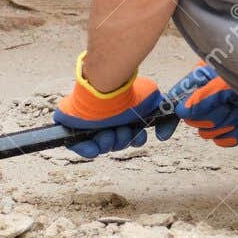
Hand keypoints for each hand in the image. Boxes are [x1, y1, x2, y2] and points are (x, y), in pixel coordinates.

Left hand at [54, 51, 175, 158]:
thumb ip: (165, 119)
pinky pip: (78, 146)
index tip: (138, 136)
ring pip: (100, 146)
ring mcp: (89, 124)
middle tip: (121, 130)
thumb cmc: (128, 91)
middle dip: (122, 140)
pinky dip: (87, 149)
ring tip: (109, 131)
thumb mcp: (154, 100)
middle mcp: (106, 119)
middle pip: (115, 143)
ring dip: (108, 143)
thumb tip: (162, 135)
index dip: (134, 139)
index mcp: (122, 114)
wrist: (105, 88)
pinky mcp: (72, 127)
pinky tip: (95, 143)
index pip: (127, 135)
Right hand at [176, 61, 237, 147]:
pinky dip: (234, 136)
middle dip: (214, 117)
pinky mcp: (233, 127)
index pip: (181, 95)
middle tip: (231, 107)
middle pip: (193, 118)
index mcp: (205, 76)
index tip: (174, 126)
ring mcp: (222, 112)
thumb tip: (182, 110)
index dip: (179, 110)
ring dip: (226, 125)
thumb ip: (205, 95)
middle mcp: (210, 95)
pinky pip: (221, 141)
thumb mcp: (231, 83)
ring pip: (206, 132)